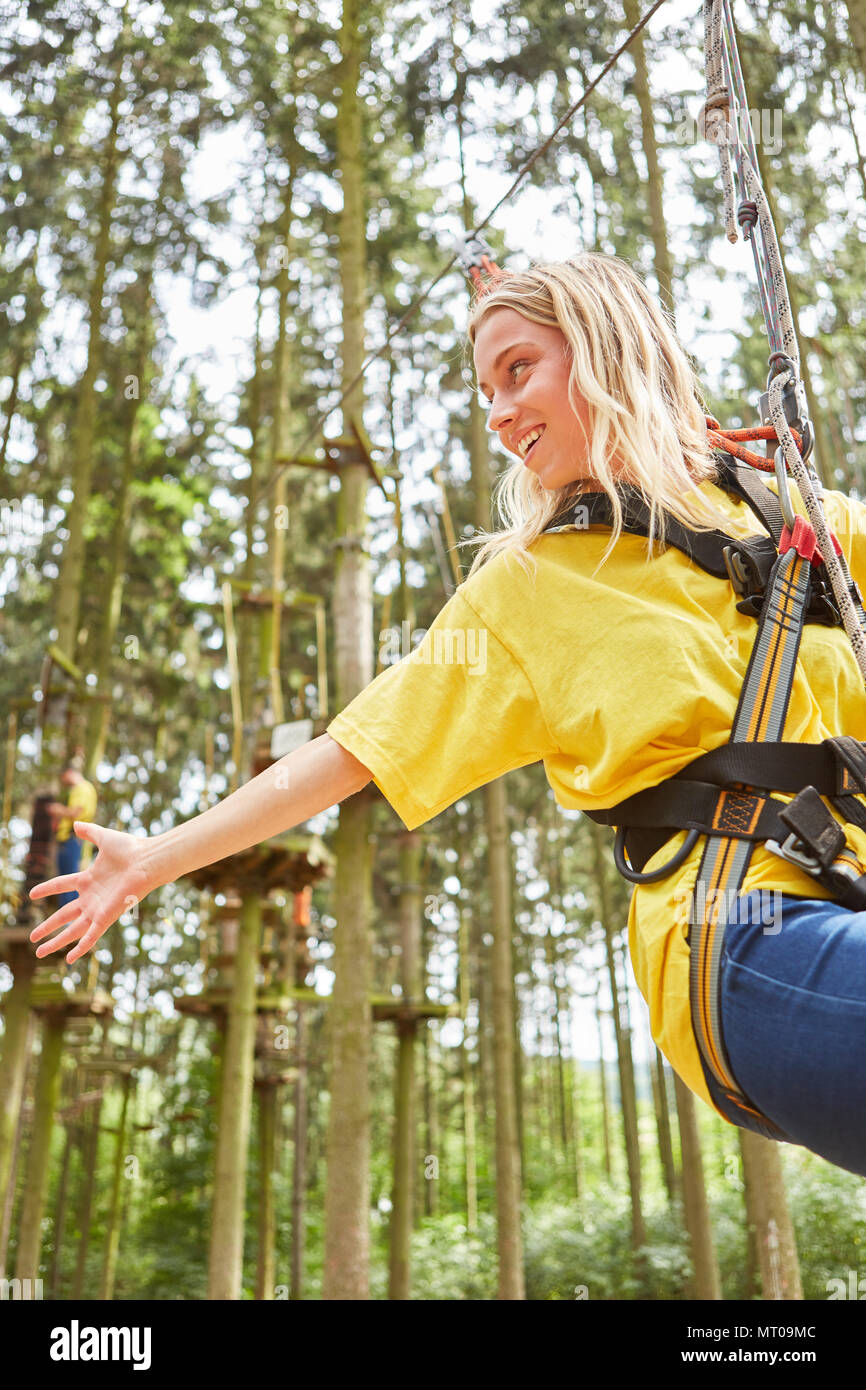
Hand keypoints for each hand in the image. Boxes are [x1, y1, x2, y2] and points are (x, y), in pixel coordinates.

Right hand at [28, 821, 156, 963]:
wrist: (147, 861)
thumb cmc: (131, 849)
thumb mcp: (104, 838)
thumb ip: (90, 832)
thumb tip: (76, 824)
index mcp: (89, 879)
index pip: (62, 885)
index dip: (47, 889)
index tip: (32, 895)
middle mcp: (91, 897)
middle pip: (63, 915)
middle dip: (48, 927)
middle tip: (32, 937)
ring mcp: (97, 909)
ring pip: (72, 930)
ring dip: (55, 942)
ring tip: (39, 953)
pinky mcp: (105, 917)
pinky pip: (90, 936)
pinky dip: (80, 948)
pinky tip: (68, 959)